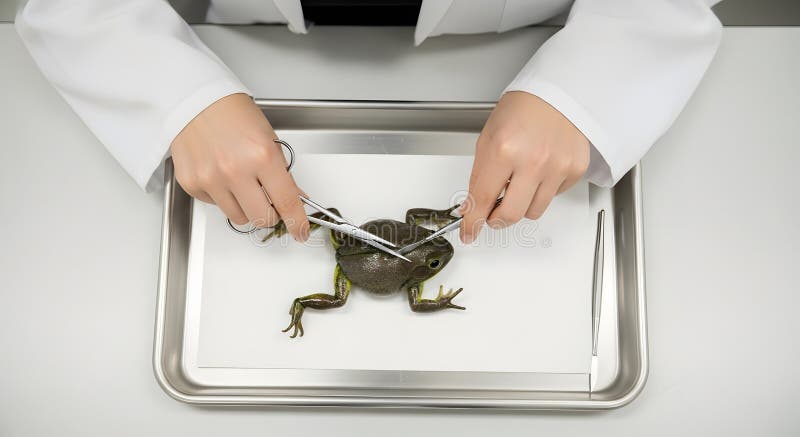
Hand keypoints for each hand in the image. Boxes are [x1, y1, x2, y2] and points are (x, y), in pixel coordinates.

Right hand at [170, 93, 308, 240]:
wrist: (195, 101)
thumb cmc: (233, 114)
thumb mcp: (269, 139)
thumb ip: (283, 173)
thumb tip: (296, 199)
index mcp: (262, 156)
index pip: (287, 203)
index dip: (298, 223)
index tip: (301, 231)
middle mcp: (235, 171)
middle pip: (262, 219)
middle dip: (270, 214)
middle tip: (268, 201)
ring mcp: (211, 179)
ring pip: (239, 218)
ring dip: (246, 207)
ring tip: (241, 183)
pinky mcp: (192, 184)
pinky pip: (216, 206)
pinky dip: (223, 197)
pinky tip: (221, 175)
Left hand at [459, 91, 589, 242]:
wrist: (557, 93)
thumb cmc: (521, 110)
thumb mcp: (488, 139)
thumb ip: (480, 177)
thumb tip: (473, 208)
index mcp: (503, 150)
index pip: (482, 200)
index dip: (472, 222)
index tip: (469, 232)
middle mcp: (532, 162)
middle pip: (510, 215)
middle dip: (496, 219)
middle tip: (492, 213)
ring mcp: (557, 167)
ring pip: (533, 212)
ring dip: (521, 205)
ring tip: (519, 184)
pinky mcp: (575, 170)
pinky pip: (553, 197)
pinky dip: (542, 191)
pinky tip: (540, 170)